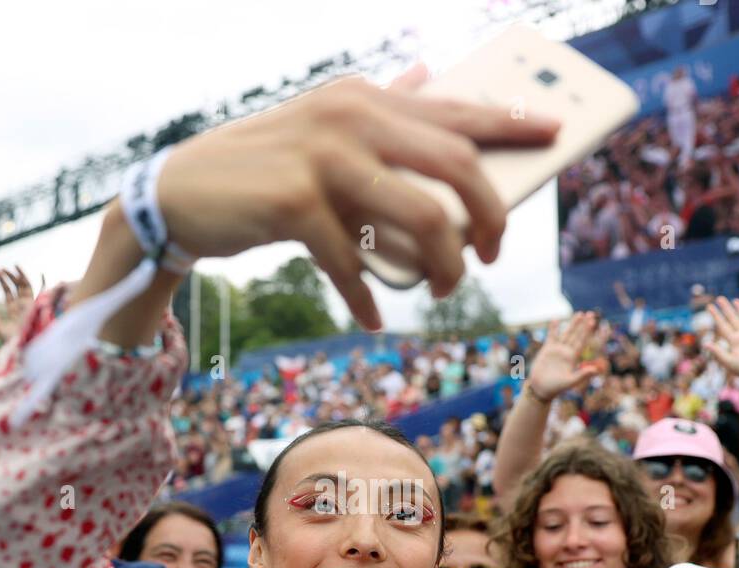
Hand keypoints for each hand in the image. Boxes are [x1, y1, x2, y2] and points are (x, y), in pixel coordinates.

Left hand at [0, 265, 37, 342]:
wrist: (22, 345)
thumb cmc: (12, 340)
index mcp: (13, 310)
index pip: (8, 292)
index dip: (3, 282)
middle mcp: (22, 305)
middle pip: (16, 287)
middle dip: (9, 277)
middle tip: (0, 269)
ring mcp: (28, 304)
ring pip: (24, 286)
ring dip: (17, 275)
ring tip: (10, 266)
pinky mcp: (31, 303)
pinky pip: (30, 288)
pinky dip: (26, 278)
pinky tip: (19, 270)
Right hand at [157, 72, 559, 328]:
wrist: (179, 192)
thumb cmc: (265, 170)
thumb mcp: (323, 130)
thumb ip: (378, 110)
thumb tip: (427, 78)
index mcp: (365, 97)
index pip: (458, 109)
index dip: (513, 125)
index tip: (558, 136)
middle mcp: (350, 116)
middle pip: (456, 164)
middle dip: (490, 217)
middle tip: (491, 254)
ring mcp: (323, 156)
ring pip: (420, 220)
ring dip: (442, 268)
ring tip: (441, 290)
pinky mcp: (294, 200)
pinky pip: (356, 261)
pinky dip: (368, 298)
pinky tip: (371, 318)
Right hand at [526, 312, 604, 400]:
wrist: (541, 389)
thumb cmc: (556, 388)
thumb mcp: (570, 381)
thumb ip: (582, 375)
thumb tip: (596, 370)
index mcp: (573, 358)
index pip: (582, 342)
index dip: (587, 332)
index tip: (592, 322)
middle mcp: (567, 352)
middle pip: (577, 335)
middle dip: (583, 325)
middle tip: (591, 314)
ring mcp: (557, 350)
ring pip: (566, 334)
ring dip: (572, 324)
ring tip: (579, 314)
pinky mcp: (547, 350)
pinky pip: (551, 336)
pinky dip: (553, 328)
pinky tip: (555, 320)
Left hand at [704, 297, 738, 386]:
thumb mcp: (730, 362)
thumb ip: (718, 353)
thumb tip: (705, 344)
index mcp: (733, 342)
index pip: (722, 326)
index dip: (716, 316)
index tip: (709, 306)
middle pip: (732, 319)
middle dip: (726, 309)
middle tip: (719, 298)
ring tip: (736, 300)